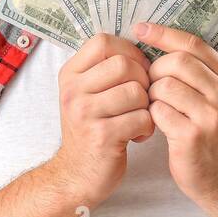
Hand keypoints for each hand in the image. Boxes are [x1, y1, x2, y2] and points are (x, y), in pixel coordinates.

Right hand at [51, 33, 155, 208]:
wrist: (76, 175)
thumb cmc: (91, 129)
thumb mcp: (85, 93)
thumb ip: (104, 69)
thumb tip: (141, 41)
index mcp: (69, 74)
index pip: (103, 42)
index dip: (129, 51)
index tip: (137, 69)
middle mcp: (72, 91)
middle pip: (124, 65)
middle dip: (143, 80)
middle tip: (142, 99)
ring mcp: (85, 113)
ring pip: (136, 91)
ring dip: (147, 105)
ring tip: (139, 117)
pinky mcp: (102, 136)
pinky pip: (141, 118)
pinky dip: (147, 127)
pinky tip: (137, 135)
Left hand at [132, 21, 217, 203]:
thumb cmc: (204, 132)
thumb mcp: (209, 97)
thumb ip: (192, 71)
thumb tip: (153, 35)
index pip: (193, 44)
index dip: (163, 34)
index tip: (139, 28)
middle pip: (177, 62)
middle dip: (154, 71)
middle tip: (150, 87)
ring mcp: (212, 115)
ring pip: (164, 86)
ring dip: (151, 95)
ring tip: (154, 107)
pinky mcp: (193, 136)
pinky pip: (158, 112)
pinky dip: (150, 116)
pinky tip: (156, 125)